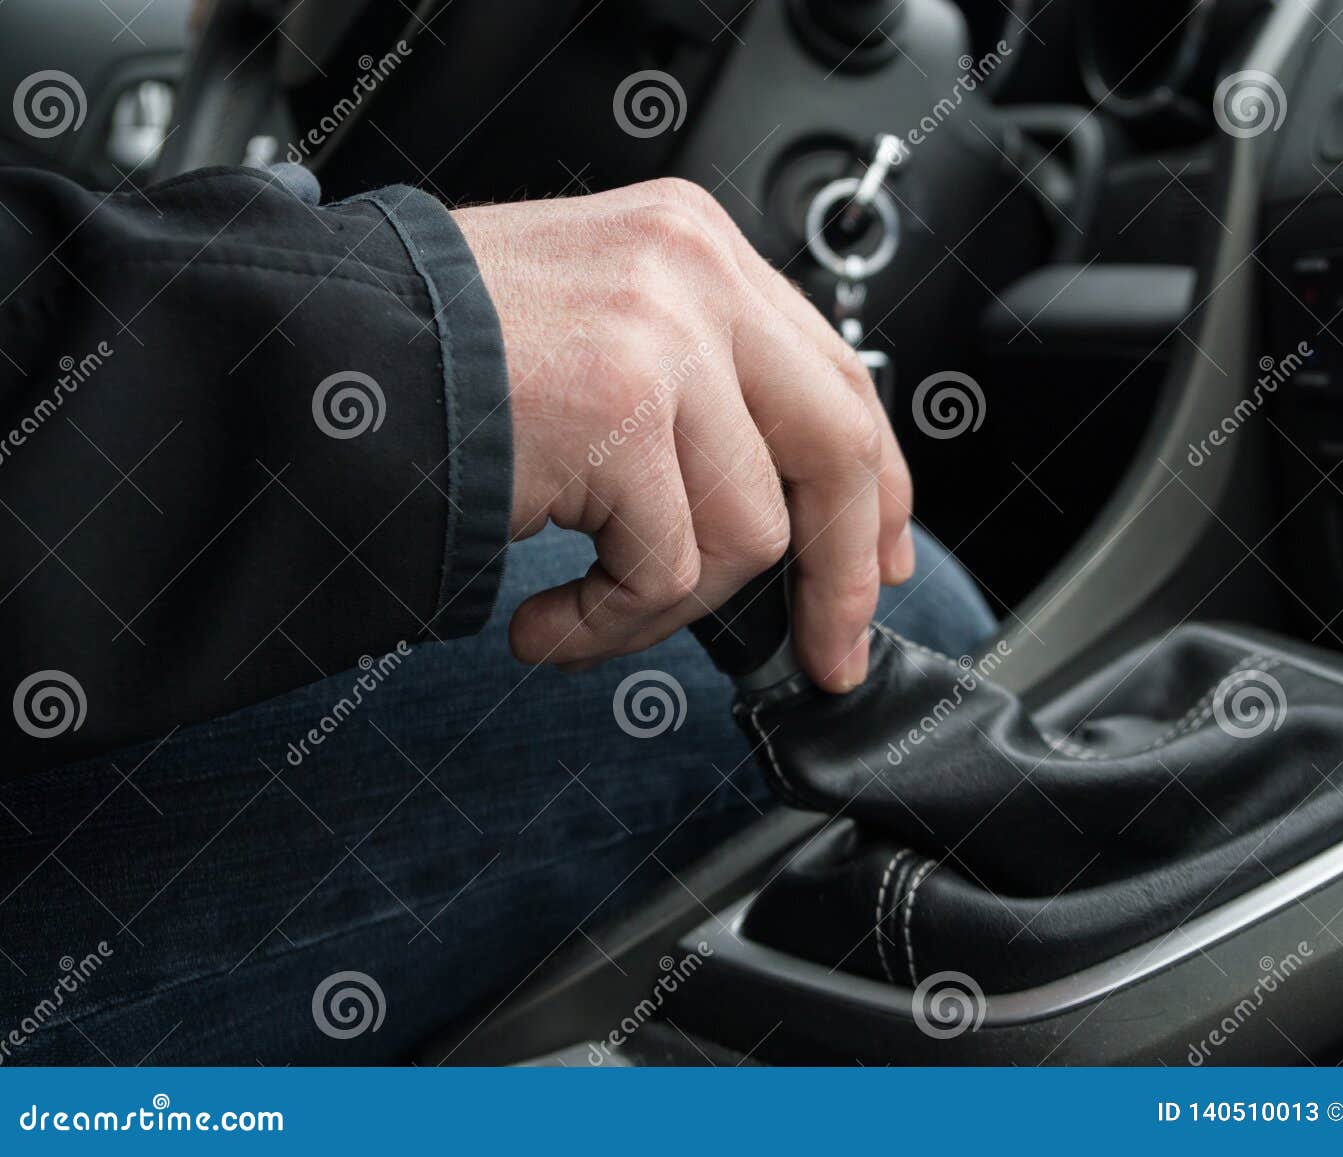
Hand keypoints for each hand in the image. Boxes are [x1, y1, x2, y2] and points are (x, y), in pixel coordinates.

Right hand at [452, 179, 914, 691]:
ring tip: (582, 611)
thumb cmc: (426, 357)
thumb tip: (775, 501)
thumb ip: (691, 388)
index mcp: (694, 247)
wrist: (305, 354)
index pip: (834, 376)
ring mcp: (660, 337)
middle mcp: (691, 273)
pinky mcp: (618, 413)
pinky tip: (544, 621)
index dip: (871, 487)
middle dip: (839, 573)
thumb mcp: (591, 335)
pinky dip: (606, 625)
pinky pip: (665, 573)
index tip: (875, 563)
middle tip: (829, 652)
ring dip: (663, 605)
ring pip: (744, 533)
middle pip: (835, 446)